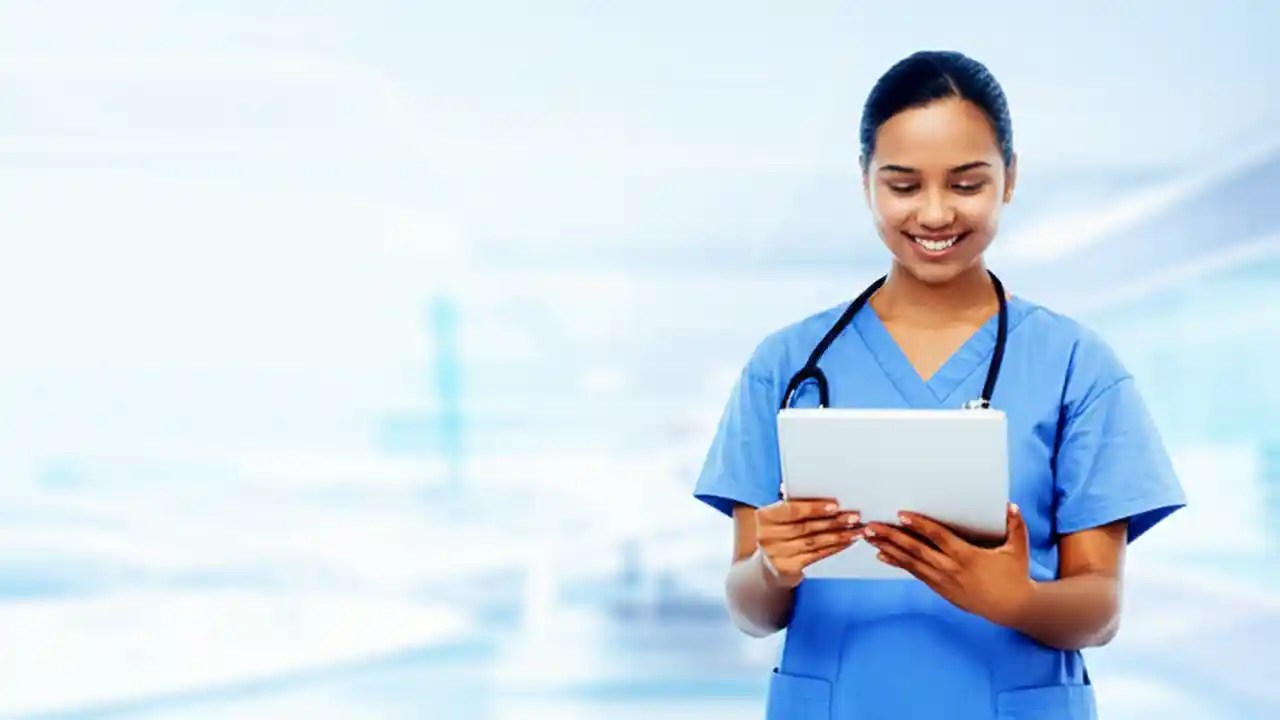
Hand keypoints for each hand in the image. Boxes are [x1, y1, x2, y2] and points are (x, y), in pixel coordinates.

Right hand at [755, 498, 861, 588]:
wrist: (768, 560)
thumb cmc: (778, 529)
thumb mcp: (779, 514)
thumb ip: (794, 502)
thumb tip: (819, 490)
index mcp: (764, 517)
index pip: (791, 510)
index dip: (813, 508)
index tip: (835, 505)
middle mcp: (767, 537)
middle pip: (805, 528)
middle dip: (832, 521)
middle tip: (853, 517)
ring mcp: (777, 554)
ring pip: (813, 543)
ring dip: (838, 536)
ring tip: (856, 530)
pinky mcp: (789, 568)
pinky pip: (816, 555)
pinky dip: (834, 548)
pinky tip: (847, 541)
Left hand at [864, 503, 1033, 625]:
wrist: (1011, 609)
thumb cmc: (1014, 575)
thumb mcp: (1018, 549)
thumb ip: (1015, 525)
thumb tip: (1011, 504)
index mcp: (967, 556)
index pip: (938, 537)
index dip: (919, 525)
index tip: (901, 514)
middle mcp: (951, 569)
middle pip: (916, 550)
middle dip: (892, 536)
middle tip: (871, 526)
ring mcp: (943, 580)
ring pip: (911, 562)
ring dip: (888, 548)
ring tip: (869, 538)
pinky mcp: (940, 589)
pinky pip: (915, 573)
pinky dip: (898, 563)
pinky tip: (883, 555)